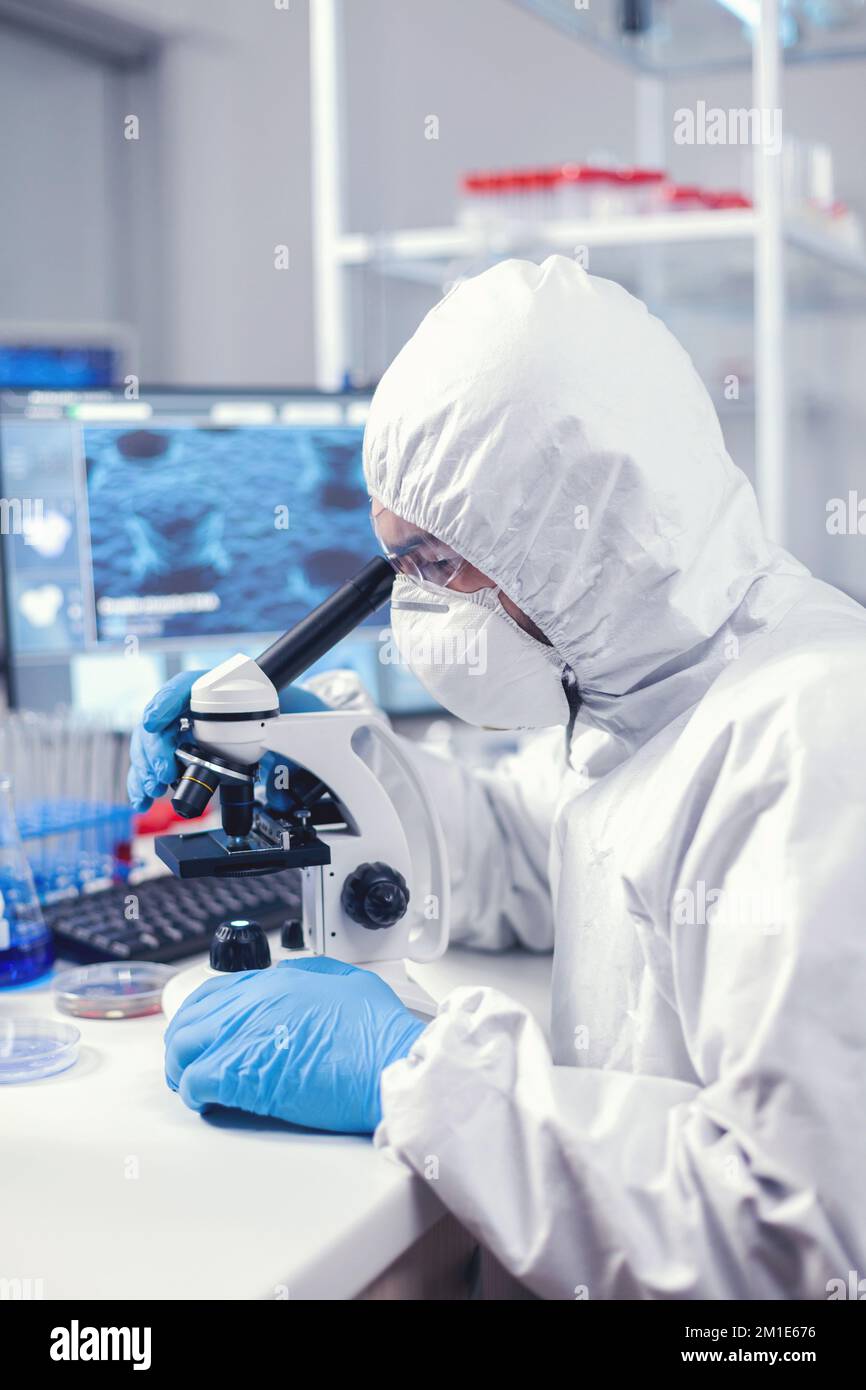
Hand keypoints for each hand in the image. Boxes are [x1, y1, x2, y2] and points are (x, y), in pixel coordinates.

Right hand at [128, 672, 326, 811]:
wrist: (296, 718)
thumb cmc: (293, 712)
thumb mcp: (300, 725)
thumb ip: (296, 755)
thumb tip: (280, 797)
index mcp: (228, 685)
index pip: (189, 684)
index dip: (166, 701)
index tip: (154, 722)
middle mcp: (202, 702)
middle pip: (163, 717)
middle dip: (154, 748)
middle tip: (162, 775)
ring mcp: (190, 723)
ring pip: (153, 740)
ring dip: (145, 767)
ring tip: (150, 790)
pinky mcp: (184, 744)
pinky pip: (157, 758)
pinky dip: (145, 778)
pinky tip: (141, 797)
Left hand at [164, 958, 426, 1132]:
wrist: (388, 1066)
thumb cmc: (380, 1033)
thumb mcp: (349, 982)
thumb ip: (314, 974)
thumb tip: (292, 974)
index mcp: (277, 981)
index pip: (217, 992)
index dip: (202, 1014)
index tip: (202, 1030)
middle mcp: (253, 1003)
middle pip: (192, 1019)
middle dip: (185, 1041)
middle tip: (190, 1061)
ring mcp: (243, 1036)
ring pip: (183, 1048)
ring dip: (183, 1068)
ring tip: (193, 1084)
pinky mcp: (240, 1074)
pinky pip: (196, 1082)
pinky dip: (195, 1094)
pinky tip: (208, 1101)